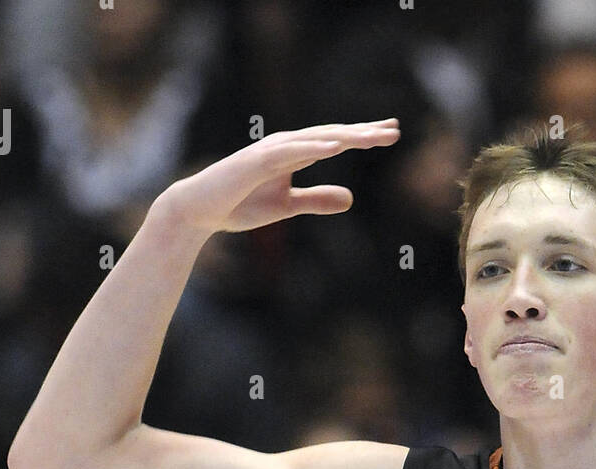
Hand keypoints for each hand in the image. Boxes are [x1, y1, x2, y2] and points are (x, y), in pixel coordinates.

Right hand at [153, 118, 400, 235]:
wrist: (200, 211)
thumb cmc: (240, 204)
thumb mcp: (288, 206)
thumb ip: (317, 200)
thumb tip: (351, 199)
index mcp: (294, 154)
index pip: (335, 141)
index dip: (362, 137)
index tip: (390, 134)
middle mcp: (285, 146)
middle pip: (331, 135)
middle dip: (363, 133)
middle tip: (395, 131)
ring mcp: (270, 151)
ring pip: (315, 139)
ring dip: (345, 136)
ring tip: (373, 137)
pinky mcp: (256, 162)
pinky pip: (289, 153)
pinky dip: (312, 147)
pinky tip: (335, 146)